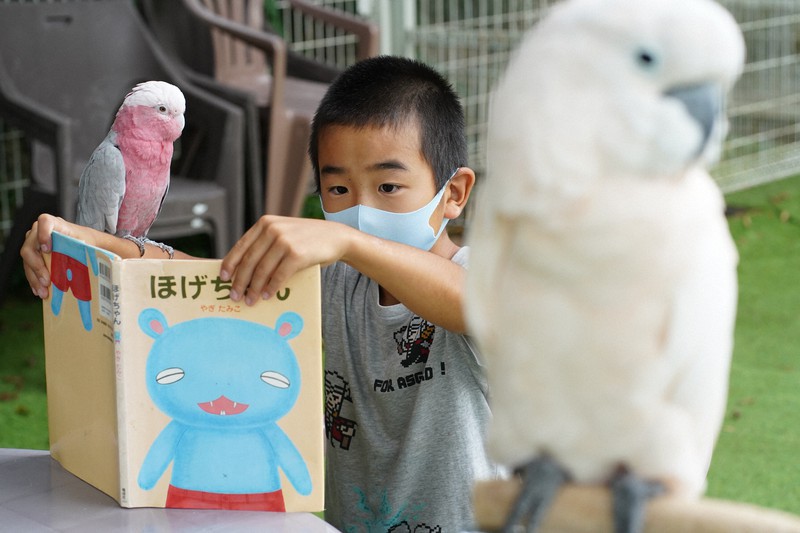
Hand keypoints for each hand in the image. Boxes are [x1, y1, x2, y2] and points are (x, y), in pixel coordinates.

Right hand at [21, 214, 95, 298]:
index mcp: (54, 223)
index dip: (43, 235)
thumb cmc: (85, 241)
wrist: (84, 243)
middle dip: (37, 267)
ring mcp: (33, 243)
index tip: (47, 250)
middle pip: (30, 247)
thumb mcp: (86, 242)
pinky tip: (39, 291)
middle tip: (47, 281)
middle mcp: (39, 232)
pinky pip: (28, 268)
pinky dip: (34, 280)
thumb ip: (83, 248)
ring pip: (27, 261)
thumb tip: (90, 264)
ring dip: (35, 278)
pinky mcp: (32, 255)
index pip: (44, 222)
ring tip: (43, 292)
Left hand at [220, 215, 352, 304]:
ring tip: (250, 300)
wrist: (336, 237)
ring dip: (254, 288)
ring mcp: (285, 241)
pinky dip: (271, 288)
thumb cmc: (307, 239)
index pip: (241, 246)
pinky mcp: (297, 254)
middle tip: (234, 296)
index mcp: (265, 223)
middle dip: (240, 281)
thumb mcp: (284, 233)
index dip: (230, 264)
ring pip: (262, 270)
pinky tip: (267, 295)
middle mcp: (273, 229)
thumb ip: (266, 244)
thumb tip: (244, 270)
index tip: (223, 278)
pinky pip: (278, 276)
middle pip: (249, 260)